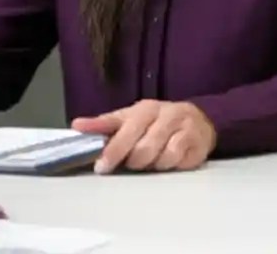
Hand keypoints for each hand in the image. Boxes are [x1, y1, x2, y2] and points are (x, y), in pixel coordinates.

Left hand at [72, 99, 216, 173]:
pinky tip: (166, 162)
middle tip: (114, 168)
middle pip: (139, 144)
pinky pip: (176, 160)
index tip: (99, 164)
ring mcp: (181, 127)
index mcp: (143, 109)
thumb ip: (106, 125)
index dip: (108, 144)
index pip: (120, 124)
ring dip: (148, 165)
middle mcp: (163, 114)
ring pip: (157, 156)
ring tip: (146, 162)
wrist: (199, 120)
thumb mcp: (131, 120)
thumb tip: (77, 125)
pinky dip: (168, 165)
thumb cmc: (157, 123)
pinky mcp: (195, 141)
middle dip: (124, 158)